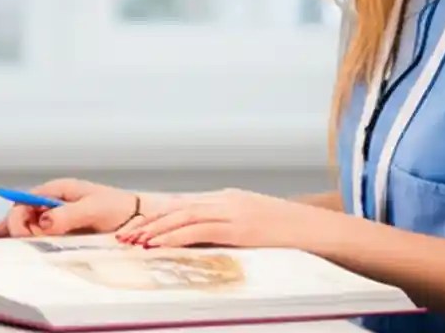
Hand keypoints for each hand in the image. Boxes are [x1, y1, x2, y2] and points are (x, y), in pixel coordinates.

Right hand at [0, 178, 143, 238]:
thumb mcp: (95, 209)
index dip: (19, 219)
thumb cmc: (118, 209)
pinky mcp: (57, 231)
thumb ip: (68, 214)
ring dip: (6, 234)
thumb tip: (42, 222)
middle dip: (13, 228)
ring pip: (22, 225)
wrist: (137, 220)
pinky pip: (31, 233)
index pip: (25, 202)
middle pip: (20, 215)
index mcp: (58, 190)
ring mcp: (53, 217)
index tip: (24, 234)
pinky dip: (13, 238)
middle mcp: (51, 203)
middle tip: (19, 243)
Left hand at [114, 188, 328, 249]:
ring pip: (183, 217)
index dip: (158, 217)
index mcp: (230, 199)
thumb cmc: (292, 234)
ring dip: (154, 230)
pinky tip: (156, 245)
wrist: (320, 230)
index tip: (137, 228)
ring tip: (132, 242)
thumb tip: (210, 244)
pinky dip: (173, 236)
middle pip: (178, 208)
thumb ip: (232, 229)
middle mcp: (228, 200)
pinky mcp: (240, 228)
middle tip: (124, 235)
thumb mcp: (257, 227)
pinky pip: (198, 230)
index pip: (185, 205)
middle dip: (149, 222)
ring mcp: (234, 212)